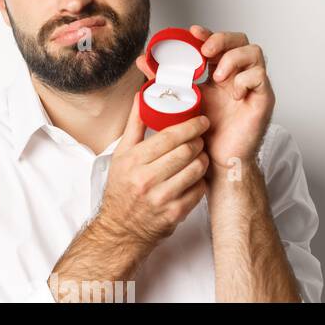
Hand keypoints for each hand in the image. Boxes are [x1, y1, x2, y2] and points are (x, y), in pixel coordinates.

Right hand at [94, 97, 210, 245]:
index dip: (190, 126)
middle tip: (200, 138)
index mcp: (133, 161)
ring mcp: (161, 198)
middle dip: (198, 142)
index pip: (168, 137)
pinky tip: (195, 176)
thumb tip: (141, 97)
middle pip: (185, 152)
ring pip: (195, 170)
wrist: (121, 227)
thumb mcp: (121, 155)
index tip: (201, 120)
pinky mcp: (174, 213)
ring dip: (203, 160)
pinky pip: (198, 190)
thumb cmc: (122, 188)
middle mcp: (146, 179)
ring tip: (200, 156)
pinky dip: (201, 181)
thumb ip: (134, 126)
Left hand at [136, 25, 274, 170]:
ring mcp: (251, 86)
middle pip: (240, 40)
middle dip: (222, 39)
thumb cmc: (202, 132)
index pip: (219, 42)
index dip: (208, 33)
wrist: (214, 159)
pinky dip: (245, 80)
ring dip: (233, 58)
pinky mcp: (263, 99)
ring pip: (254, 52)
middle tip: (206, 51)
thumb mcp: (181, 99)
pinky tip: (232, 93)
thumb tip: (142, 60)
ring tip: (217, 76)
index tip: (192, 31)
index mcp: (218, 72)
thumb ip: (164, 80)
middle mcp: (237, 75)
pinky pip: (260, 77)